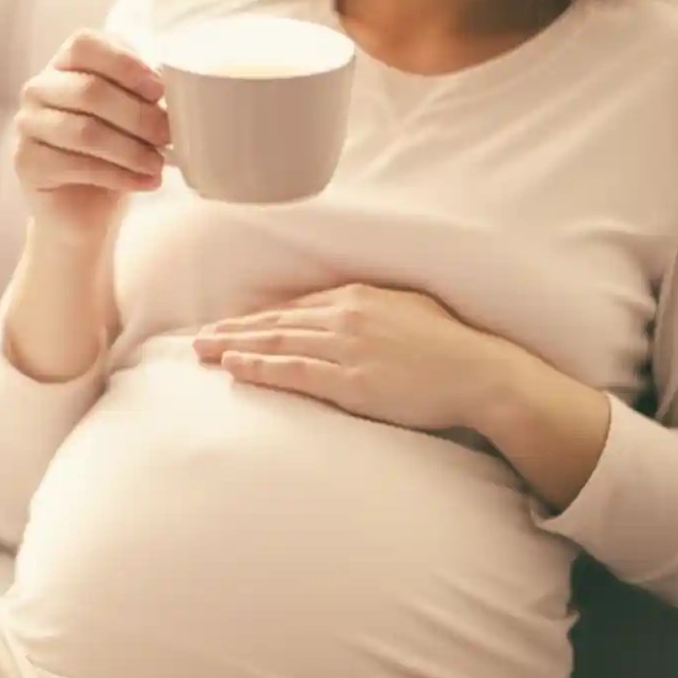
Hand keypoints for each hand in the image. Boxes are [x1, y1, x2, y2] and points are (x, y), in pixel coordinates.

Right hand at [14, 30, 170, 245]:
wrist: (85, 211)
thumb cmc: (113, 156)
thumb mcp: (134, 119)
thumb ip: (144, 96)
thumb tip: (176, 91)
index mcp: (65, 66)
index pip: (85, 45)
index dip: (125, 64)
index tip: (160, 90)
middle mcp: (39, 89)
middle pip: (90, 90)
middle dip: (138, 115)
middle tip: (168, 136)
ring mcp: (28, 125)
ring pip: (85, 131)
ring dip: (131, 150)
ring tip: (159, 165)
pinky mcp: (27, 162)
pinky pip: (76, 165)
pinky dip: (119, 175)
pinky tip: (145, 182)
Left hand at [193, 284, 522, 432]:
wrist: (477, 372)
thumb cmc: (450, 343)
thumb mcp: (409, 308)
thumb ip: (373, 306)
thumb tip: (349, 307)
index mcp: (358, 297)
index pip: (295, 307)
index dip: (259, 316)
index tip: (233, 323)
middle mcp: (345, 316)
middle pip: (275, 321)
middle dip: (234, 328)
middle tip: (200, 337)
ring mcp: (345, 347)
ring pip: (276, 342)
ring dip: (235, 345)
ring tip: (204, 351)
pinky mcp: (350, 381)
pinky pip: (293, 371)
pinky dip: (260, 367)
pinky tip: (234, 367)